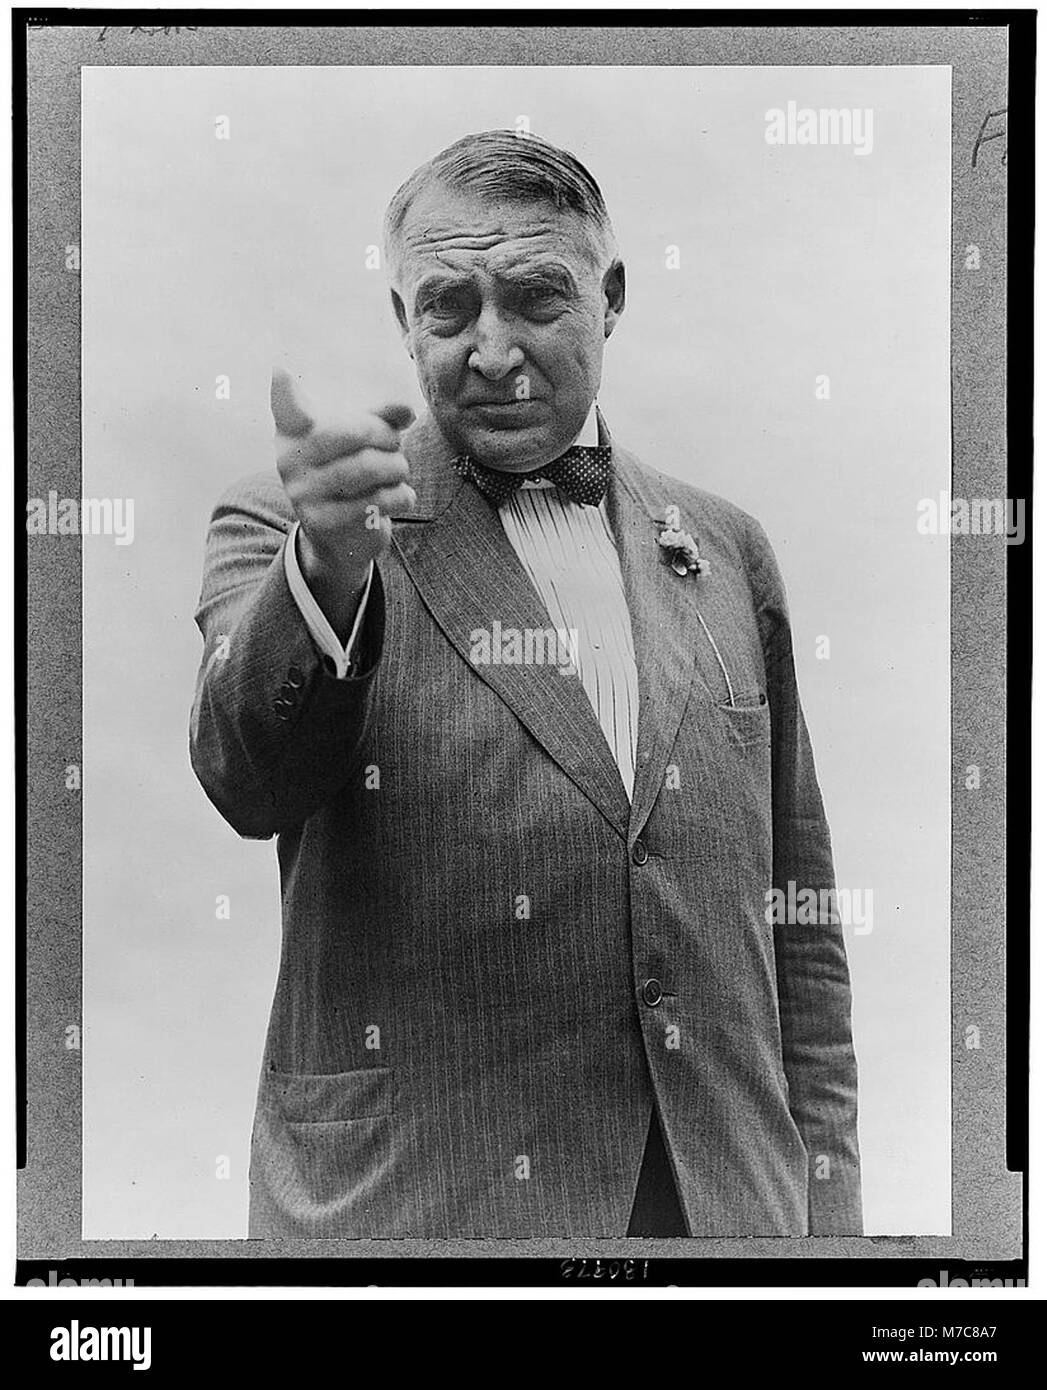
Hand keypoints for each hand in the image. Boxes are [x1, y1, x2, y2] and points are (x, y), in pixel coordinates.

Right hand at [271, 367, 415, 633]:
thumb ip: (382, 418)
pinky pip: (378, 500)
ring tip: (400, 471)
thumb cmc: (352, 475)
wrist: (340, 540)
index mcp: (294, 434)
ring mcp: (304, 494)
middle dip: (387, 437)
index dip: (284, 391)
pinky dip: (401, 496)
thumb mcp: (361, 441)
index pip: (288, 409)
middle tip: (396, 445)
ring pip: (369, 468)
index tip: (279, 369)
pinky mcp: (325, 524)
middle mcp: (290, 462)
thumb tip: (407, 410)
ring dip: (398, 468)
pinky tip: (400, 496)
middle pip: (353, 434)